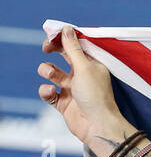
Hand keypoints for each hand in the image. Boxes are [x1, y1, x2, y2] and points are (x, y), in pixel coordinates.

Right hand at [37, 25, 123, 143]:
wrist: (98, 127)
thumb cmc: (96, 97)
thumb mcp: (85, 67)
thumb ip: (73, 48)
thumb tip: (67, 29)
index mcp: (91, 65)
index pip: (75, 45)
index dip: (63, 38)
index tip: (51, 35)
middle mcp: (82, 75)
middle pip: (62, 55)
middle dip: (52, 49)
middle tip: (46, 48)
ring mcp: (72, 88)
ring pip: (51, 72)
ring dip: (47, 70)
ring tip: (52, 76)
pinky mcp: (63, 102)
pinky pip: (47, 91)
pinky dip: (46, 91)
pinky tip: (52, 93)